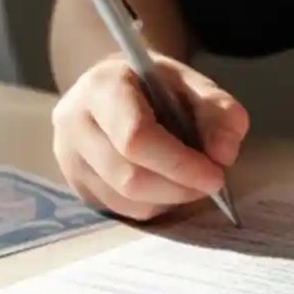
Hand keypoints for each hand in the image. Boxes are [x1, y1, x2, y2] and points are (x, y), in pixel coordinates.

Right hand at [52, 52, 249, 220]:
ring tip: (190, 181)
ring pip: (125, 201)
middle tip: (212, 182)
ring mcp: (68, 158)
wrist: (114, 87)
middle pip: (128, 177)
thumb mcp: (190, 82)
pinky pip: (120, 210)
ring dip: (168, 199)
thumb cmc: (154, 84)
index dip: (179, 164)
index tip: (216, 175)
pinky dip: (153, 205)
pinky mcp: (76, 185)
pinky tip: (166, 185)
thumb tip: (224, 154)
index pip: (135, 138)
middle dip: (178, 188)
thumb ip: (217, 110)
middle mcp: (73, 124)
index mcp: (101, 87)